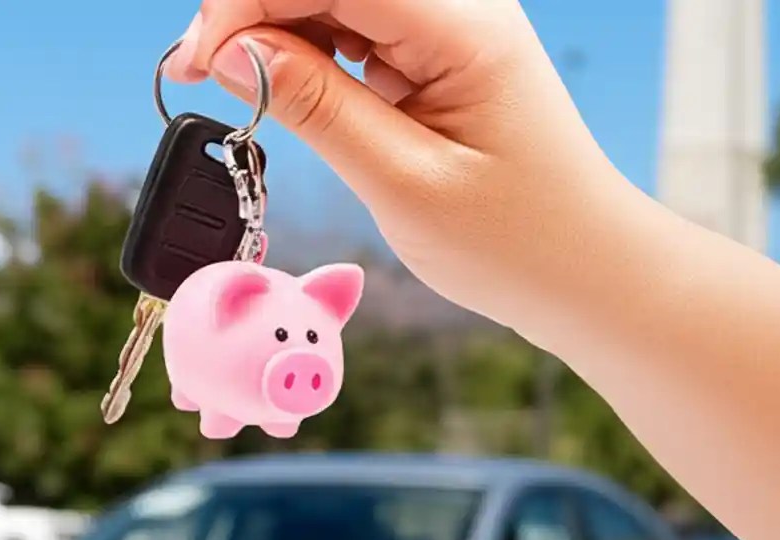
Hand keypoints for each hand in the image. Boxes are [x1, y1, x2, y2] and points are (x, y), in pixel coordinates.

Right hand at [164, 0, 647, 348]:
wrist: (584, 273)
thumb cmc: (516, 241)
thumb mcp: (403, 183)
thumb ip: (314, 107)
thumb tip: (230, 50)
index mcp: (466, 26)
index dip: (250, 0)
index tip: (196, 58)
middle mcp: (461, 8)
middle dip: (252, 10)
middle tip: (195, 72)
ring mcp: (449, 29)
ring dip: (273, 32)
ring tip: (230, 87)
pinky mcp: (436, 56)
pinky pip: (353, 30)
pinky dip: (305, 56)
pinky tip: (277, 89)